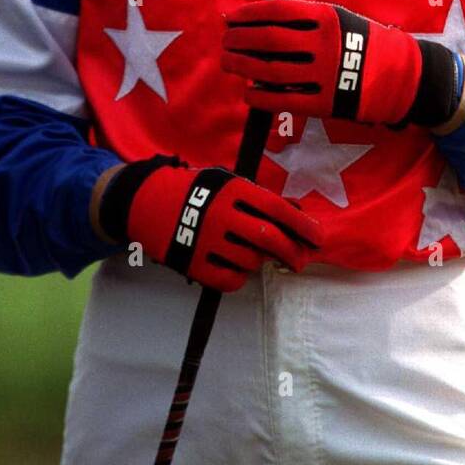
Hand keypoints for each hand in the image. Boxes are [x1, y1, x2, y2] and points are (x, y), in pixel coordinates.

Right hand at [97, 155, 322, 292]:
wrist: (146, 203)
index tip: (318, 237)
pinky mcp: (192, 264)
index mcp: (231, 190)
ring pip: (251, 261)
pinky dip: (240, 277)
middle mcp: (219, 215)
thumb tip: (297, 216)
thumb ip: (257, 199)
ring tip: (253, 254)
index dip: (301, 224)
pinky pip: (231, 280)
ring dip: (260, 261)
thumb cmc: (195, 191)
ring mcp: (205, 240)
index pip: (276, 209)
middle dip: (292, 252)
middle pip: (268, 238)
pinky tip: (236, 267)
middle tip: (301, 260)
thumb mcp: (225, 183)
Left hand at [221, 0, 457, 126]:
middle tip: (225, 41)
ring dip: (242, 65)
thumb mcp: (338, 17)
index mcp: (325, 17)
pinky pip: (283, 100)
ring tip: (228, 62)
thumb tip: (261, 8)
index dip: (248, 14)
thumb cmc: (361, 41)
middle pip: (267, 40)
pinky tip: (248, 92)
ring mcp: (323, 75)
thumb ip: (303, 13)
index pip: (276, 11)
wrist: (397, 76)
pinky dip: (260, 95)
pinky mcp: (324, 103)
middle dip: (239, 39)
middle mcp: (323, 44)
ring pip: (270, 70)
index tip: (231, 18)